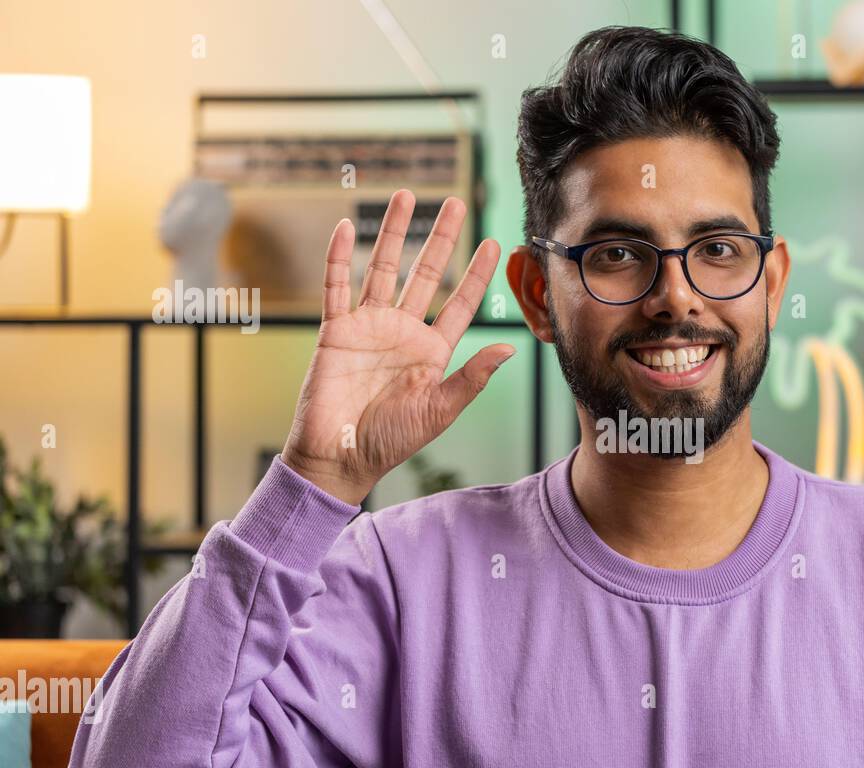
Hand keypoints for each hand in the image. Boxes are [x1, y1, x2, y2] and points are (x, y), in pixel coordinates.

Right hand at [281, 190, 514, 504]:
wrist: (339, 456)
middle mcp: (403, 332)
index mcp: (432, 351)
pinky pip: (336, 286)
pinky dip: (338, 257)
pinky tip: (344, 227)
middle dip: (441, 238)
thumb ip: (471, 378)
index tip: (496, 244)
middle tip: (456, 203)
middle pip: (425, 274)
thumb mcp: (439, 411)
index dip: (476, 274)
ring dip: (393, 232)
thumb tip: (509, 348)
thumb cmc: (390, 441)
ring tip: (406, 196)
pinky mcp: (336, 330)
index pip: (460, 304)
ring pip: (383, 268)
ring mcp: (369, 326)